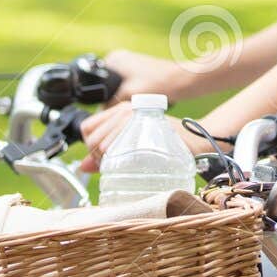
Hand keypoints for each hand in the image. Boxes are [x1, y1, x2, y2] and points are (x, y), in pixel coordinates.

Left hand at [77, 104, 209, 172]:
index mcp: (118, 110)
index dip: (90, 145)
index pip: (87, 128)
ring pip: (100, 144)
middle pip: (91, 139)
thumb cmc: (166, 143)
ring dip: (107, 160)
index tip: (103, 156)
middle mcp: (122, 109)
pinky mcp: (142, 125)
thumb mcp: (132, 145)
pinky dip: (115, 157)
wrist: (194, 141)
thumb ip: (106, 155)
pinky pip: (115, 146)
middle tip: (115, 164)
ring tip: (124, 164)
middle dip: (97, 157)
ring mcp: (132, 116)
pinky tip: (129, 160)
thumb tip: (82, 167)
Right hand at [102, 48, 189, 104]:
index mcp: (112, 59)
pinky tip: (141, 102)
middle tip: (125, 108)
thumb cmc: (159, 83)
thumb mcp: (128, 95)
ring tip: (134, 105)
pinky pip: (128, 90)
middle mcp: (119, 59)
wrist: (183, 81)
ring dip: (124, 100)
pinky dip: (132, 98)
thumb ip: (109, 105)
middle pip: (107, 88)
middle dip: (114, 100)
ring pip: (118, 91)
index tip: (111, 110)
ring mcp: (129, 65)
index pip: (96, 84)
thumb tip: (99, 116)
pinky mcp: (139, 73)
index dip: (101, 100)